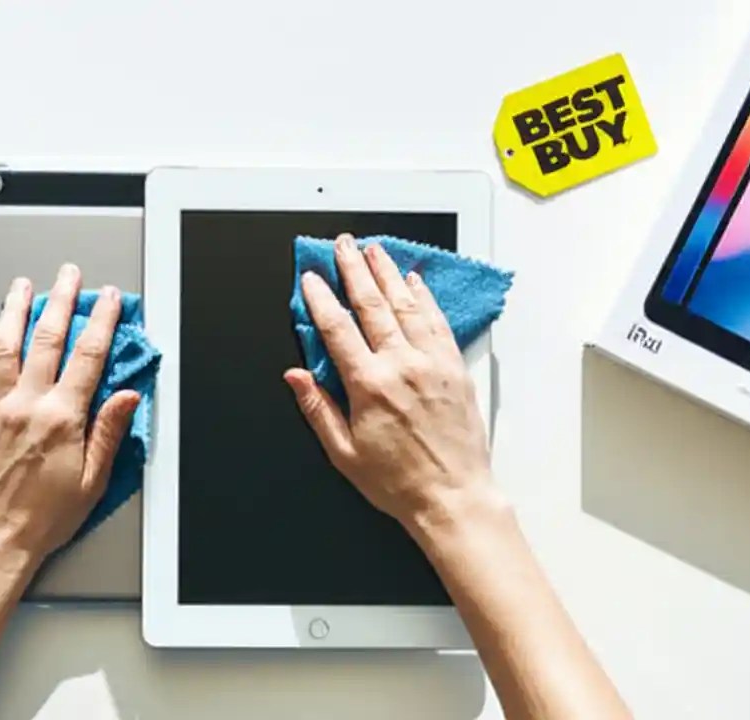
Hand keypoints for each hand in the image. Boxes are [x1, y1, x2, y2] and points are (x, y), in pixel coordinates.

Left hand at [0, 264, 139, 574]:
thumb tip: (126, 395)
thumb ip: (109, 432)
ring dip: (17, 309)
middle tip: (69, 275)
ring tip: (24, 286)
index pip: (88, 356)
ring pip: (6, 345)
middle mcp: (25, 406)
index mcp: (61, 420)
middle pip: (47, 338)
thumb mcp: (93, 481)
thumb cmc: (42, 520)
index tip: (109, 299)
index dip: (102, 321)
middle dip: (62, 300)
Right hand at [284, 234, 497, 533]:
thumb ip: (318, 408)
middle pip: (372, 305)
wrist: (454, 497)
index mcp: (369, 386)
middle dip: (354, 270)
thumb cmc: (400, 482)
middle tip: (342, 245)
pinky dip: (424, 298)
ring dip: (387, 274)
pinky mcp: (454, 368)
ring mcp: (431, 364)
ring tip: (374, 251)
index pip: (337, 329)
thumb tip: (295, 377)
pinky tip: (414, 282)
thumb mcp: (344, 454)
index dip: (321, 298)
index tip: (311, 278)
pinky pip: (437, 322)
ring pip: (405, 306)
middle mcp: (402, 367)